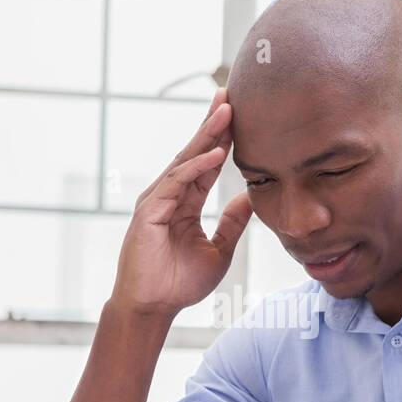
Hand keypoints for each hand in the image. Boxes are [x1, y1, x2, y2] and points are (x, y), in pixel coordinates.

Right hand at [111, 87, 252, 317]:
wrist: (153, 308)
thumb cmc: (180, 284)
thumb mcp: (220, 251)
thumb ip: (233, 224)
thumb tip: (252, 199)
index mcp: (186, 202)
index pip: (207, 163)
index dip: (223, 139)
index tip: (240, 114)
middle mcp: (170, 195)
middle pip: (195, 152)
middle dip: (213, 124)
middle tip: (229, 94)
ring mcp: (157, 200)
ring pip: (185, 160)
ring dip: (207, 136)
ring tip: (226, 111)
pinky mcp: (150, 211)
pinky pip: (177, 182)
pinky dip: (196, 166)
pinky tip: (216, 153)